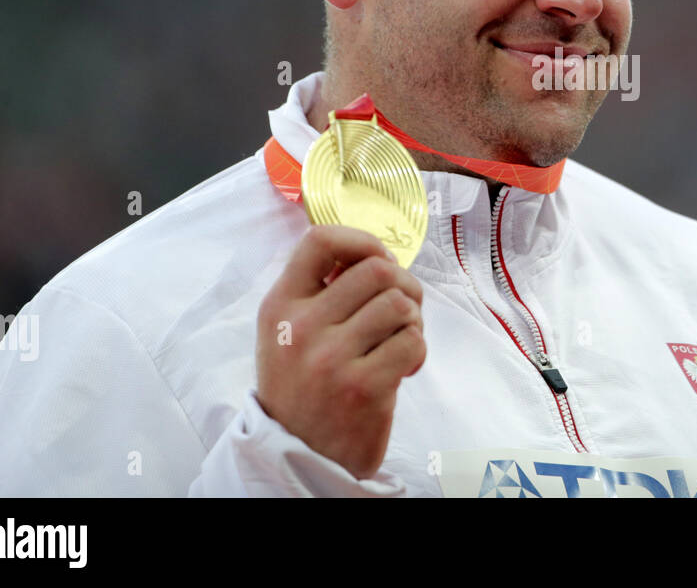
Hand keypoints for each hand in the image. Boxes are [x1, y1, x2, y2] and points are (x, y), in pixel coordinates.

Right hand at [255, 224, 425, 479]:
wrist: (298, 456)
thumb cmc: (303, 387)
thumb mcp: (289, 333)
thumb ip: (320, 293)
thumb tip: (377, 257)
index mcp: (280, 306)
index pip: (319, 241)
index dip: (361, 241)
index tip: (379, 259)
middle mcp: (301, 328)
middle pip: (376, 270)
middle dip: (403, 284)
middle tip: (402, 309)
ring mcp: (331, 358)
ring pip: (399, 304)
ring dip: (412, 321)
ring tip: (400, 341)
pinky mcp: (363, 387)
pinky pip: (412, 342)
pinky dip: (417, 351)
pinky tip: (403, 367)